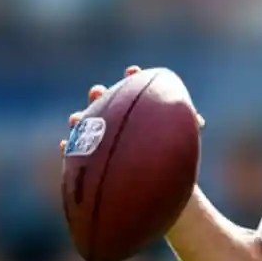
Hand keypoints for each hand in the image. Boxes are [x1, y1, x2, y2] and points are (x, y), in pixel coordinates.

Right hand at [60, 65, 204, 155]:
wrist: (157, 188)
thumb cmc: (170, 158)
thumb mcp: (181, 142)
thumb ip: (189, 128)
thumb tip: (198, 121)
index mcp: (138, 113)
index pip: (133, 90)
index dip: (132, 79)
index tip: (133, 72)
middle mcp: (116, 122)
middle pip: (103, 103)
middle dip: (99, 95)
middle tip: (98, 92)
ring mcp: (100, 140)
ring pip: (83, 126)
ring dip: (79, 120)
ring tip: (76, 119)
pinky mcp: (89, 161)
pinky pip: (74, 155)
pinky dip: (68, 149)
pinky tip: (63, 146)